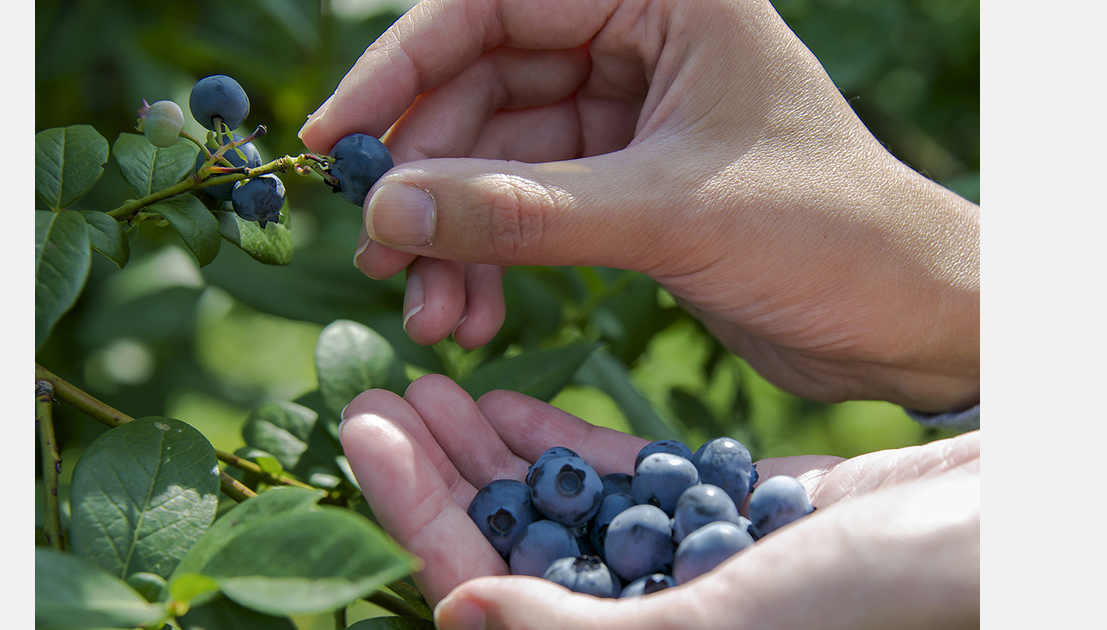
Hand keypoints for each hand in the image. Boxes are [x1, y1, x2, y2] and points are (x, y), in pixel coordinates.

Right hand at [300, 0, 978, 413]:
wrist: (907, 318)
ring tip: (432, 315)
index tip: (336, 142)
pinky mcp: (625, 181)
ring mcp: (628, 113)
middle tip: (382, 258)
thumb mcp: (669, 215)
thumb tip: (386, 214)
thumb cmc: (831, 238)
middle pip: (481, 86)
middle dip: (428, 180)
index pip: (495, 6)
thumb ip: (522, 212)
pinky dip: (489, 258)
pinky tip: (472, 314)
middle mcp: (639, 38)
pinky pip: (525, 206)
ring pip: (495, 158)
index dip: (402, 69)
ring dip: (453, 236)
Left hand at [339, 374, 978, 629]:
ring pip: (553, 506)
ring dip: (488, 446)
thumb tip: (456, 615)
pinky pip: (617, 480)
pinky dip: (560, 440)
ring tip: (428, 384)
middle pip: (507, 543)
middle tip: (376, 395)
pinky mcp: (721, 515)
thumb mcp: (741, 614)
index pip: (488, 587)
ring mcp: (683, 564)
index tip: (364, 429)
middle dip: (438, 472)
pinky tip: (509, 400)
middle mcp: (647, 615)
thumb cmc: (901, 589)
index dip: (418, 513)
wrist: (1012, 523)